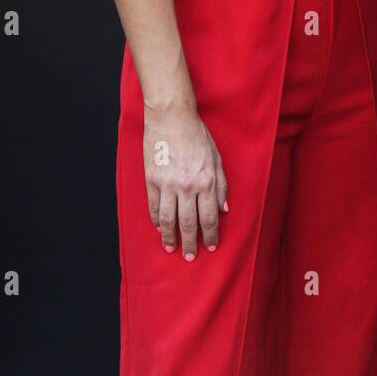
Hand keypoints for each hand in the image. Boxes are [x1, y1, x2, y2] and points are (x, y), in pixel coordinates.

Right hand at [143, 105, 227, 259]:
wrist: (171, 119)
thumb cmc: (197, 136)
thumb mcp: (217, 159)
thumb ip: (221, 185)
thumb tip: (224, 209)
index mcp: (206, 182)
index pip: (209, 217)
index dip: (210, 235)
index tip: (211, 246)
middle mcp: (187, 187)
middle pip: (188, 223)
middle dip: (190, 243)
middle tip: (191, 257)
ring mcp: (167, 185)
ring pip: (169, 220)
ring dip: (170, 238)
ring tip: (172, 248)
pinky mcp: (152, 180)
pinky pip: (154, 207)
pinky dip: (157, 220)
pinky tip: (159, 228)